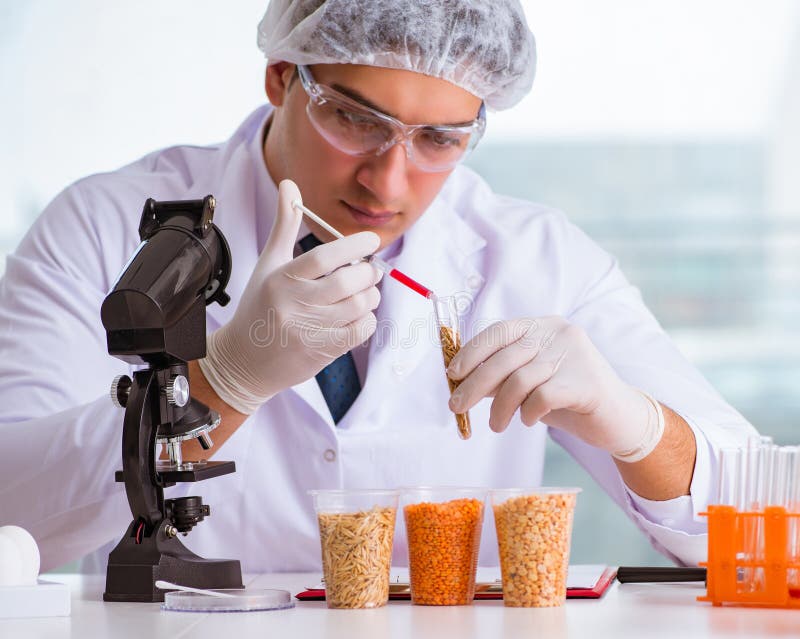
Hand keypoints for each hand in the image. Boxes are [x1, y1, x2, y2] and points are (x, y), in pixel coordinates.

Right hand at [199, 179, 381, 413]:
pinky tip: (359, 314)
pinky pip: (360, 331)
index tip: (371, 240)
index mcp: (281, 279)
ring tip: (365, 291)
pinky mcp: (322, 352)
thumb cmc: (260, 306)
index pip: (323, 257)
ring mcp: (309, 331)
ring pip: (358, 307)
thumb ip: (284, 225)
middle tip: (371, 269)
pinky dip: (368, 319)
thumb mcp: (268, 264)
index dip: (353, 246)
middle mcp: (294, 304)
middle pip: (347, 282)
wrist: (244, 361)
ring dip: (371, 296)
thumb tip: (290, 183)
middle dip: (368, 273)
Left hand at [446, 317, 662, 460]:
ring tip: (497, 425)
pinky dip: (528, 413)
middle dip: (475, 385)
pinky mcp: (586, 382)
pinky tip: (529, 421)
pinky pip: (541, 398)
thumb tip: (460, 381)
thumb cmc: (568, 398)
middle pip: (504, 358)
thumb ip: (501, 375)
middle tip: (457, 407)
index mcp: (543, 326)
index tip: (453, 374)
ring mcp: (575, 355)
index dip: (472, 352)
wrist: (620, 418)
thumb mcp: (530, 381)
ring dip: (500, 408)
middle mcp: (559, 333)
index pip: (499, 331)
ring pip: (519, 381)